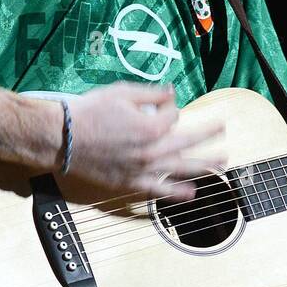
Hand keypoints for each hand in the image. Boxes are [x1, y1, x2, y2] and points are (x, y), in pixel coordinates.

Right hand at [61, 83, 226, 201]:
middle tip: (223, 131)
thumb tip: (172, 94)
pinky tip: (192, 193)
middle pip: (188, 142)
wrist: (62, 138)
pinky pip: (159, 191)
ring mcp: (143, 170)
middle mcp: (152, 151)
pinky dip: (176, 193)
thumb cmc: (90, 111)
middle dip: (208, 136)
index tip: (162, 104)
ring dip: (204, 165)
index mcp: (151, 127)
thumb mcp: (122, 92)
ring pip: (181, 168)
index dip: (170, 108)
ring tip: (222, 163)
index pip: (174, 116)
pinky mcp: (131, 183)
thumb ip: (152, 94)